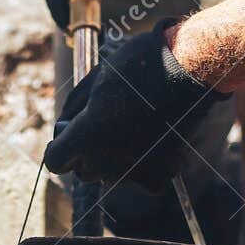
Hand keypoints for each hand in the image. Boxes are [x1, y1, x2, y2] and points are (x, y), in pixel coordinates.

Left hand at [43, 20, 224, 190]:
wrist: (189, 67)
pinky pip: (141, 181)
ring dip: (111, 161)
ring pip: (109, 177)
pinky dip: (142, 168)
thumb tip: (64, 126)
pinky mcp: (160, 172)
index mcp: (87, 134)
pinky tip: (148, 145)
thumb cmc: (140, 64)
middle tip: (102, 127)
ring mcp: (134, 169)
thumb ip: (75, 107)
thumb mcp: (97, 76)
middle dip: (84, 154)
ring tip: (128, 131)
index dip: (58, 147)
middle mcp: (107, 159)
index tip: (67, 136)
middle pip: (82, 171)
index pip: (55, 160)